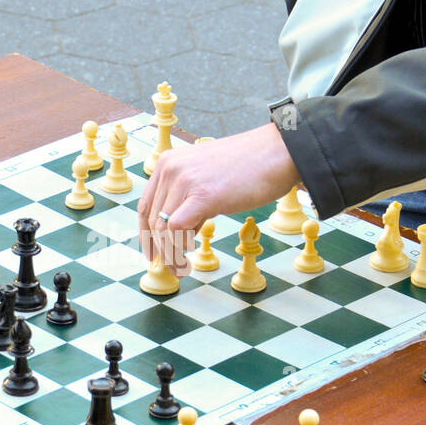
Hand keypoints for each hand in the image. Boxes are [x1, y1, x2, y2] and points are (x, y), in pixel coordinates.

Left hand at [137, 122, 300, 269]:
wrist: (279, 153)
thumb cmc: (249, 168)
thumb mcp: (208, 181)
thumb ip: (190, 202)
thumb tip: (179, 236)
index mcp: (168, 162)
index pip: (146, 206)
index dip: (146, 235)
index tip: (153, 255)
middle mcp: (170, 168)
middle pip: (152, 220)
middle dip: (159, 250)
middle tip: (170, 269)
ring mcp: (185, 180)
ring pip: (163, 229)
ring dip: (169, 256)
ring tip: (181, 271)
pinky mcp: (203, 195)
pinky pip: (177, 231)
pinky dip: (178, 252)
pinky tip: (186, 264)